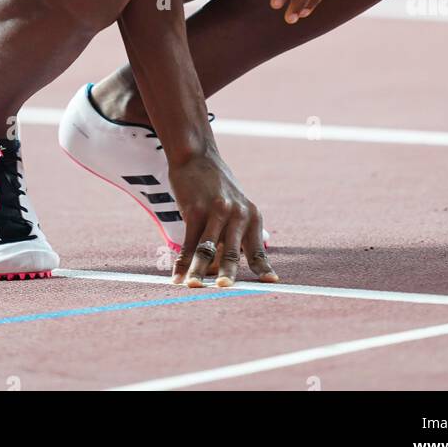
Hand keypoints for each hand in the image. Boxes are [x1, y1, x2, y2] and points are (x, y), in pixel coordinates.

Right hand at [168, 151, 275, 288]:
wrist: (198, 157)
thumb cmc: (216, 187)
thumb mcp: (235, 207)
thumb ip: (234, 235)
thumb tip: (224, 269)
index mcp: (252, 216)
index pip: (257, 249)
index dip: (263, 267)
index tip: (271, 282)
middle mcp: (238, 214)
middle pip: (232, 252)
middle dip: (229, 274)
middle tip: (226, 290)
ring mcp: (216, 211)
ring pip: (207, 249)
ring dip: (198, 271)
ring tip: (194, 287)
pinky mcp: (195, 210)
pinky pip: (189, 241)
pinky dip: (182, 261)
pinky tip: (176, 276)